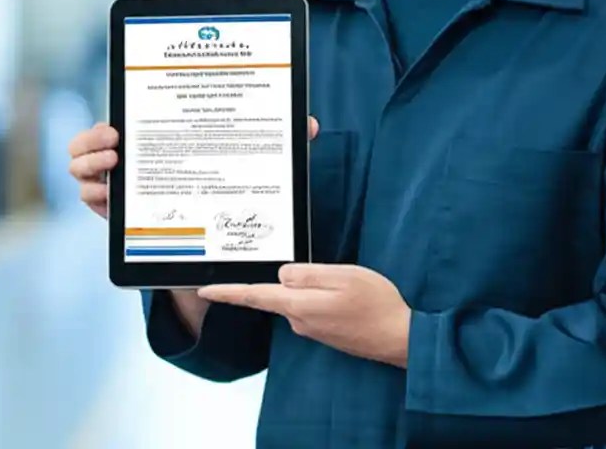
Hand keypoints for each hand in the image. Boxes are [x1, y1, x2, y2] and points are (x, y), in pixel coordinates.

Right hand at [66, 117, 321, 220]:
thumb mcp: (247, 161)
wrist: (214, 236)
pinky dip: (96, 199)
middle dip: (90, 141)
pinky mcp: (120, 217)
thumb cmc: (226, 183)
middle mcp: (127, 161)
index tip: (119, 126)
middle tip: (115, 144)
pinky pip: (94, 204)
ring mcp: (119, 190)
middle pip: (86, 144)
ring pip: (81, 173)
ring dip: (88, 167)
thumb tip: (309, 124)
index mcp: (152, 137)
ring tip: (113, 169)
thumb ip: (274, 142)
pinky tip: (112, 199)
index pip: (115, 120)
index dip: (105, 122)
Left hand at [197, 263, 410, 367]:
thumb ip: (307, 274)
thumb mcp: (342, 276)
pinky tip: (345, 295)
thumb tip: (282, 275)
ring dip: (311, 288)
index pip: (254, 296)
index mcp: (298, 305)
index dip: (227, 292)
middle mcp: (299, 321)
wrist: (400, 339)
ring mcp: (312, 329)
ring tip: (345, 283)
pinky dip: (322, 298)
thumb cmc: (375, 304)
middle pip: (278, 293)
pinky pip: (312, 308)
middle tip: (304, 266)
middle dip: (283, 280)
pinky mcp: (325, 333)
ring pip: (298, 300)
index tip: (204, 290)